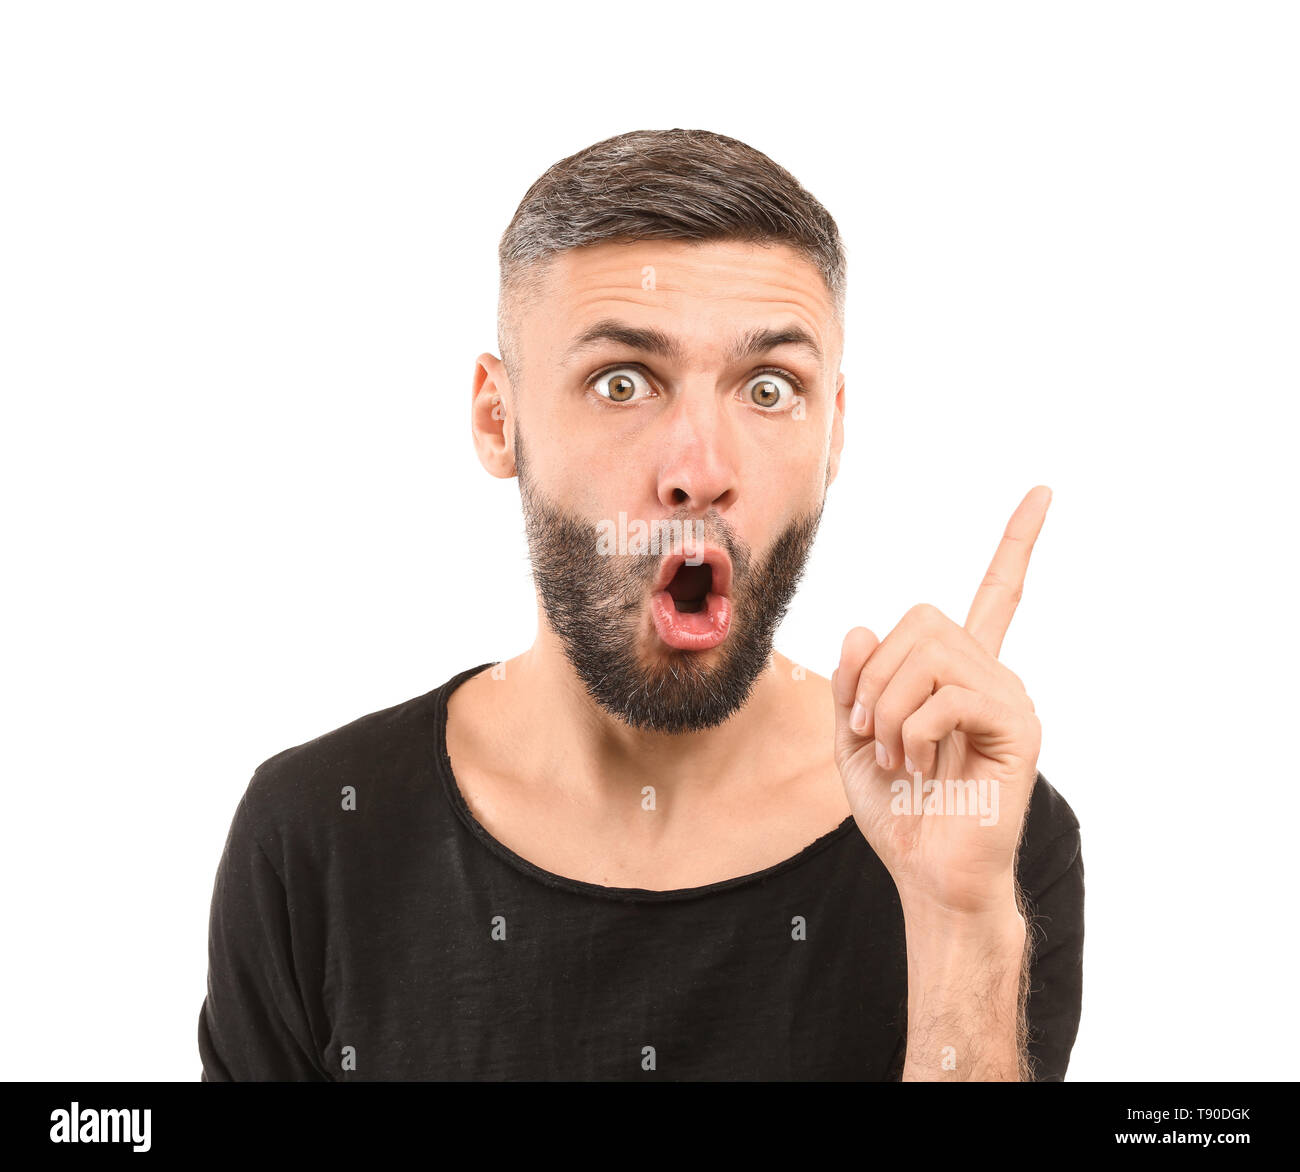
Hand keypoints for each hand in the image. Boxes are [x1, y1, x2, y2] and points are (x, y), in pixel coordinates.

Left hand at [831, 486, 1051, 919]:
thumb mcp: (852, 735)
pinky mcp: (1018, 727)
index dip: (1017, 543)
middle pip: (922, 619)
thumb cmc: (897, 807)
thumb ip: (853, 679)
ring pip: (929, 656)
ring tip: (896, 755)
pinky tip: (921, 765)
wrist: (927, 871)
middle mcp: (991, 673)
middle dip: (874, 674)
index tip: (1044, 491)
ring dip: (888, 708)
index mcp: (957, 671)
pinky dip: (913, 731)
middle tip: (866, 728)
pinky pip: (949, 696)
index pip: (995, 593)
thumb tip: (865, 626)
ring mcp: (1009, 697)